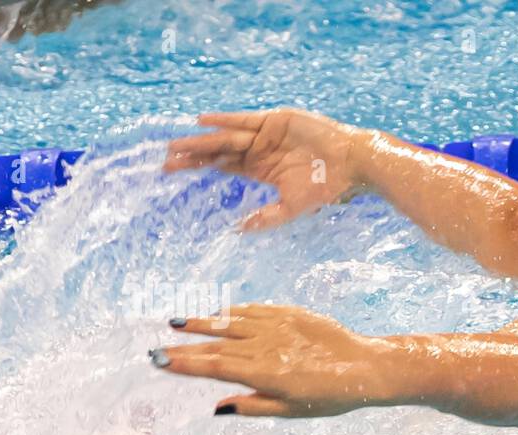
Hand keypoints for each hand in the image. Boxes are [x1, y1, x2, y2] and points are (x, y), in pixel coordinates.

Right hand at [151, 305, 397, 416]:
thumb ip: (253, 406)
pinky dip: (233, 311)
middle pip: (217, 345)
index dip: (185, 363)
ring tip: (178, 323)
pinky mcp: (291, 313)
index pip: (215, 367)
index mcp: (264, 373)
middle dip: (185, 345)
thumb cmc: (330, 396)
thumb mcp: (292, 411)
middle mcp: (266, 346)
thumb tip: (218, 407)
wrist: (366, 367)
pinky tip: (218, 313)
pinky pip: (254, 309)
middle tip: (157, 346)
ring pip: (231, 321)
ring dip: (203, 322)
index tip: (159, 361)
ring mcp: (277, 326)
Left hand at [164, 109, 364, 230]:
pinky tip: (202, 121)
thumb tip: (240, 231)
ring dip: (202, 140)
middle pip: (218, 150)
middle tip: (166, 158)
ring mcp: (266, 133)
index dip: (197, 166)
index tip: (172, 168)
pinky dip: (224, 120)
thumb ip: (268, 217)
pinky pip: (244, 120)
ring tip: (177, 144)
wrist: (351, 163)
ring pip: (227, 136)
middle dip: (192, 153)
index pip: (221, 166)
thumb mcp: (293, 207)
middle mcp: (259, 150)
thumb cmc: (327, 186)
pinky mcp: (275, 120)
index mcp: (260, 169)